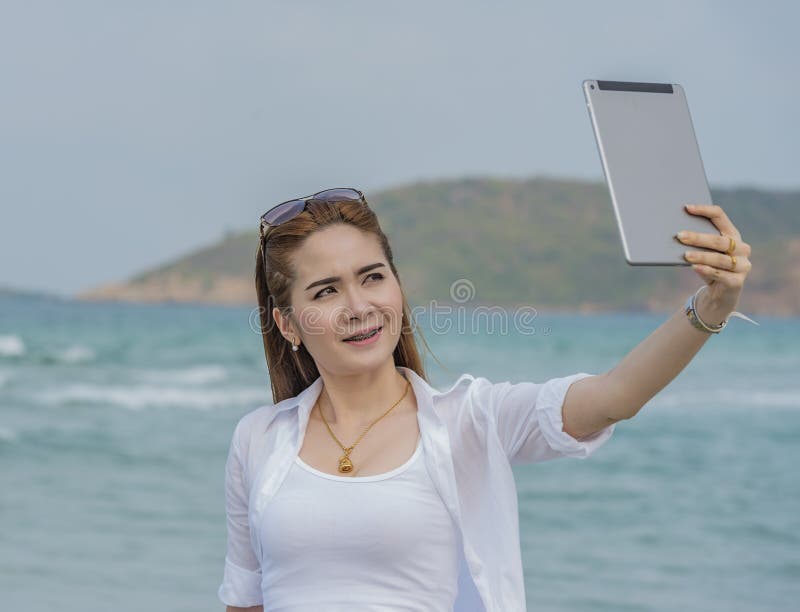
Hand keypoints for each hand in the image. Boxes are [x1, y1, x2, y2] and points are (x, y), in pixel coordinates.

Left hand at [676, 203, 752, 320]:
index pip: (720, 216)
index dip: (704, 210)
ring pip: (720, 258)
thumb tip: (675, 234)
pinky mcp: (737, 282)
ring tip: (685, 255)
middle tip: (679, 236)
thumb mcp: (704, 253)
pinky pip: (720, 275)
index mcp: (733, 234)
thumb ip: (697, 243)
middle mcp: (741, 248)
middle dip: (698, 238)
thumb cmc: (709, 267)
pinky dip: (706, 270)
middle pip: (719, 240)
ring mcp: (742, 265)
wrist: (720, 294)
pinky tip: (694, 267)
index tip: (687, 208)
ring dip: (701, 256)